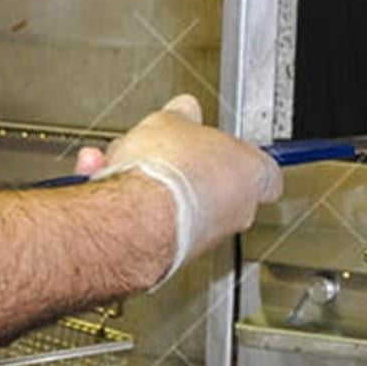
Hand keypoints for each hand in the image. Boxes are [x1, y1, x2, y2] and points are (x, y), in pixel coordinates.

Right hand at [80, 97, 282, 287]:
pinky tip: (100, 181)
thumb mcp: (172, 122)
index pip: (266, 170)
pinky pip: (148, 223)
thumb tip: (184, 109)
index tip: (228, 149)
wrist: (138, 218)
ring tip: (116, 163)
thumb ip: (181, 116)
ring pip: (173, 202)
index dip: (243, 157)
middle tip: (155, 150)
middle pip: (211, 183)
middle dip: (179, 166)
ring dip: (145, 183)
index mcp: (250, 173)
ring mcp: (204, 237)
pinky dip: (124, 205)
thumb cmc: (169, 173)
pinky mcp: (170, 257)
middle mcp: (234, 211)